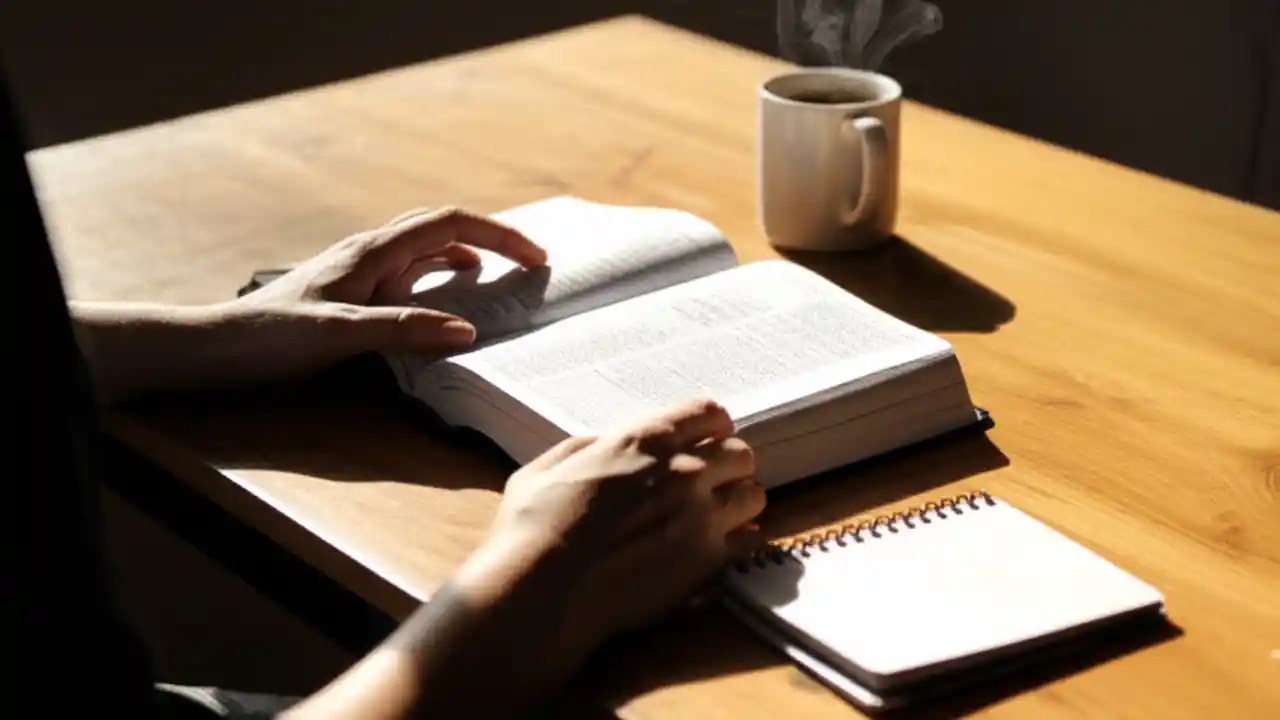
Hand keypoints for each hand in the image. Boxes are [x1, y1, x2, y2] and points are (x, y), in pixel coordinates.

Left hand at [228, 206, 545, 377]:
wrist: (217, 347)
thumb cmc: (272, 339)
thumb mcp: (340, 335)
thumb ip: (403, 329)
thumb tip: (467, 329)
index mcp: (372, 252)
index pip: (449, 224)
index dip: (498, 236)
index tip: (535, 258)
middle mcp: (369, 252)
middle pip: (443, 225)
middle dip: (491, 238)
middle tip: (530, 262)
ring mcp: (360, 269)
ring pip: (426, 246)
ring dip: (468, 252)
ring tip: (500, 274)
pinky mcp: (352, 290)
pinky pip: (409, 271)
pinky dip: (440, 274)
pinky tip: (445, 295)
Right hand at [492, 397, 766, 645]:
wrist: (541, 593)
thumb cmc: (532, 530)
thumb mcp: (546, 468)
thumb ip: (585, 448)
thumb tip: (605, 445)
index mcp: (645, 440)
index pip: (710, 413)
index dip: (709, 427)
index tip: (703, 440)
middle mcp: (683, 472)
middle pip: (741, 453)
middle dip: (727, 466)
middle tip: (709, 483)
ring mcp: (701, 517)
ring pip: (754, 495)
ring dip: (737, 503)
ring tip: (716, 517)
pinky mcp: (707, 562)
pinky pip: (751, 541)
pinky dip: (740, 541)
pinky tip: (720, 546)